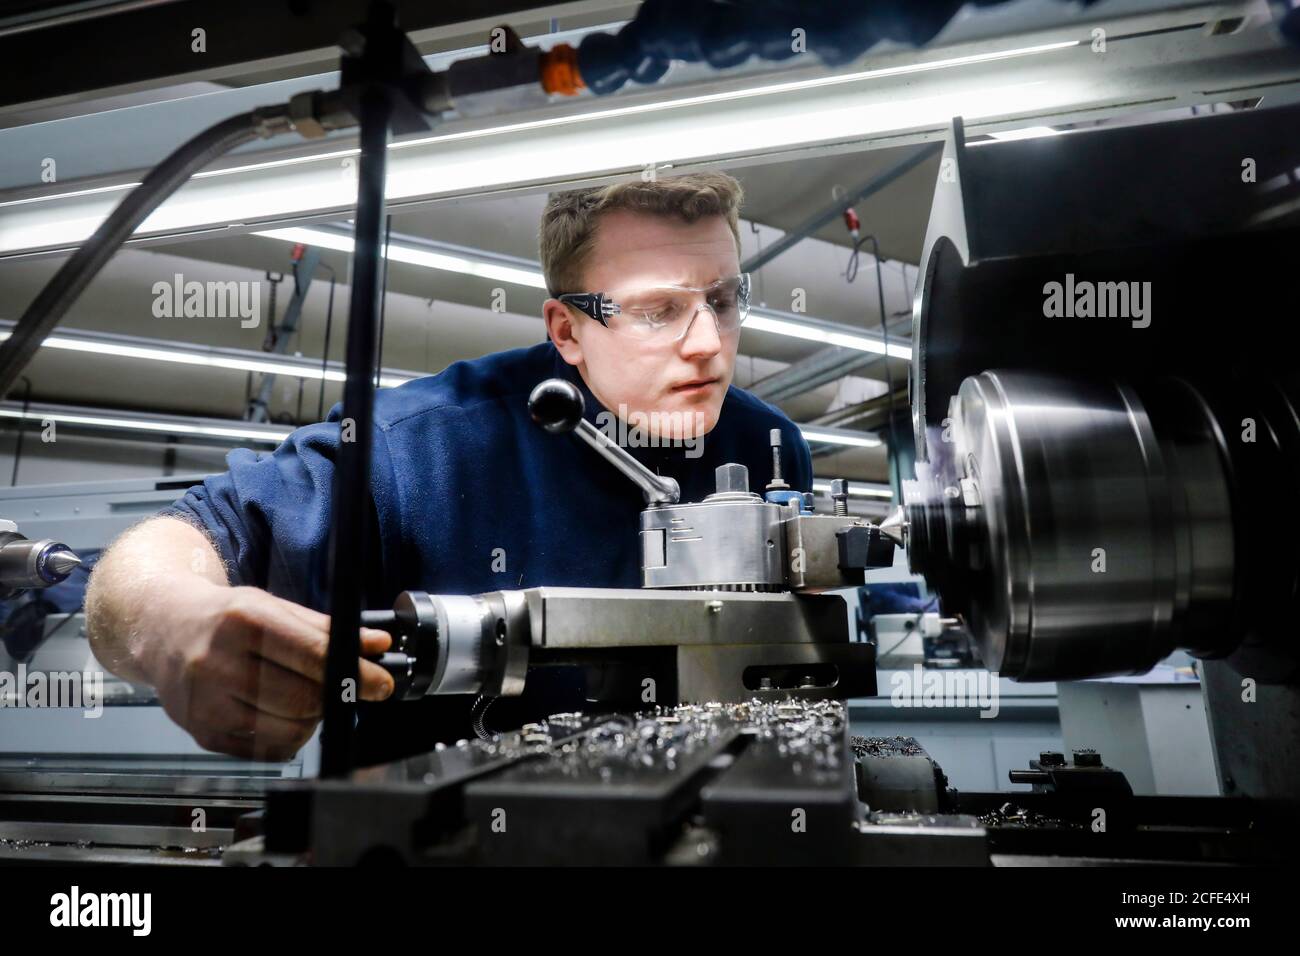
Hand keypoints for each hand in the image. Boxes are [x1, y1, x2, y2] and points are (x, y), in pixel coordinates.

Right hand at [140, 583, 394, 759]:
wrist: (162, 629)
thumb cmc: (224, 617)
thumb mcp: (273, 607)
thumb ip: (326, 628)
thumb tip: (377, 643)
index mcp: (243, 620)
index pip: (314, 656)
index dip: (355, 674)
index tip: (381, 684)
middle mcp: (218, 661)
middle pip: (305, 699)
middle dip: (332, 697)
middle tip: (335, 688)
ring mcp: (205, 701)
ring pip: (288, 730)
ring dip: (311, 720)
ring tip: (303, 698)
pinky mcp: (200, 732)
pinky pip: (264, 751)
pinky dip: (285, 738)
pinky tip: (278, 715)